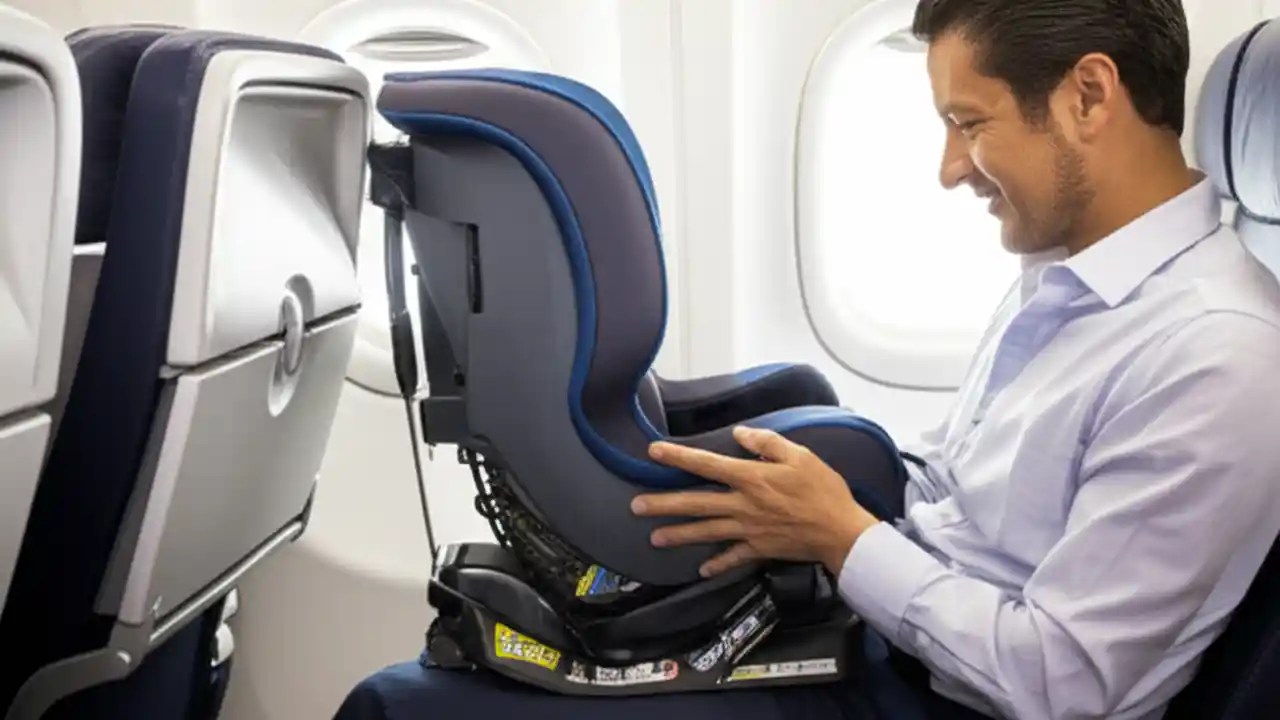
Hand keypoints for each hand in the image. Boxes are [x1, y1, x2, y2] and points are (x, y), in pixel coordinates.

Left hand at [631, 426, 879, 577]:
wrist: (840, 532)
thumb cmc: (823, 490)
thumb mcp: (799, 456)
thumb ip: (766, 443)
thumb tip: (739, 434)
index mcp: (751, 478)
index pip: (706, 465)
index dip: (678, 457)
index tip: (653, 452)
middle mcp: (743, 505)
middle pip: (696, 503)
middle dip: (663, 504)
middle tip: (636, 507)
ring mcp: (748, 530)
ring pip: (706, 532)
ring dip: (678, 535)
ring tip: (654, 538)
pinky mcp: (759, 549)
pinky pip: (733, 557)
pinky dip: (717, 563)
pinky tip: (701, 568)